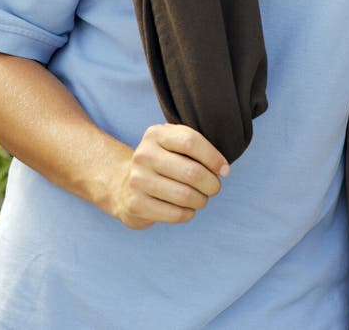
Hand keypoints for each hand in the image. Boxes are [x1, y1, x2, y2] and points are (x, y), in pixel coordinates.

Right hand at [113, 123, 229, 229]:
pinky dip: (188, 214)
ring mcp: (137, 180)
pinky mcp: (136, 204)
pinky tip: (187, 209)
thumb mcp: (172, 145)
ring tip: (201, 199)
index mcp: (155, 134)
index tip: (224, 169)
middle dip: (211, 184)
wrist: (124, 184)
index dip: (213, 157)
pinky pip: (175, 214)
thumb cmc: (162, 163)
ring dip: (201, 200)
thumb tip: (223, 168)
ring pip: (185, 195)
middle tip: (214, 187)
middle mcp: (144, 155)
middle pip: (191, 172)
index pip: (190, 141)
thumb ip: (195, 148)